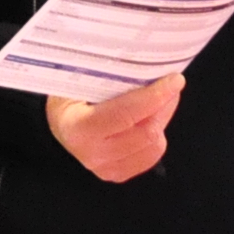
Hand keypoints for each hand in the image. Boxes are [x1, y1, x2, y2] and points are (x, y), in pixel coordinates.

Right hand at [47, 75, 183, 181]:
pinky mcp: (118, 174)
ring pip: (154, 144)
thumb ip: (109, 72)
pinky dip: (157, 134)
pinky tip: (150, 118)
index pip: (126, 115)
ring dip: (163, 118)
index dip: (154, 97)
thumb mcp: (79, 77)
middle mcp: (92, 154)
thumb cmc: (68, 95)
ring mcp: (106, 168)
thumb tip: (144, 60)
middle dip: (164, 105)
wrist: (59, 122)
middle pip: (146, 131)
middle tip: (171, 84)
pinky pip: (152, 155)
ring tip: (160, 100)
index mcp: (79, 128)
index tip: (174, 80)